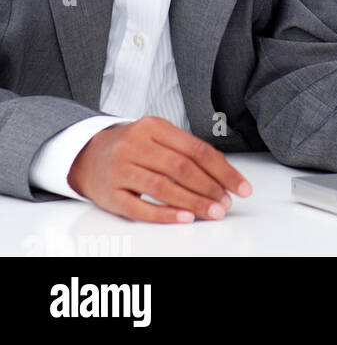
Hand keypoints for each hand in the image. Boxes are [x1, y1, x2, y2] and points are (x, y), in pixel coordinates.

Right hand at [67, 115, 251, 222]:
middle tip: (226, 203)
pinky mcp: (110, 193)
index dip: (222, 170)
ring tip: (213, 212)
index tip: (240, 186)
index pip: (196, 149)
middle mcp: (136, 145)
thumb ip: (185, 150)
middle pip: (181, 168)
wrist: (87, 156)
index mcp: (154, 127)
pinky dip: (164, 214)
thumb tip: (222, 175)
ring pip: (162, 187)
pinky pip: (140, 207)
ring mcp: (121, 169)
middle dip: (209, 187)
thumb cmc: (133, 147)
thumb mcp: (157, 137)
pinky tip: (184, 218)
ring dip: (192, 202)